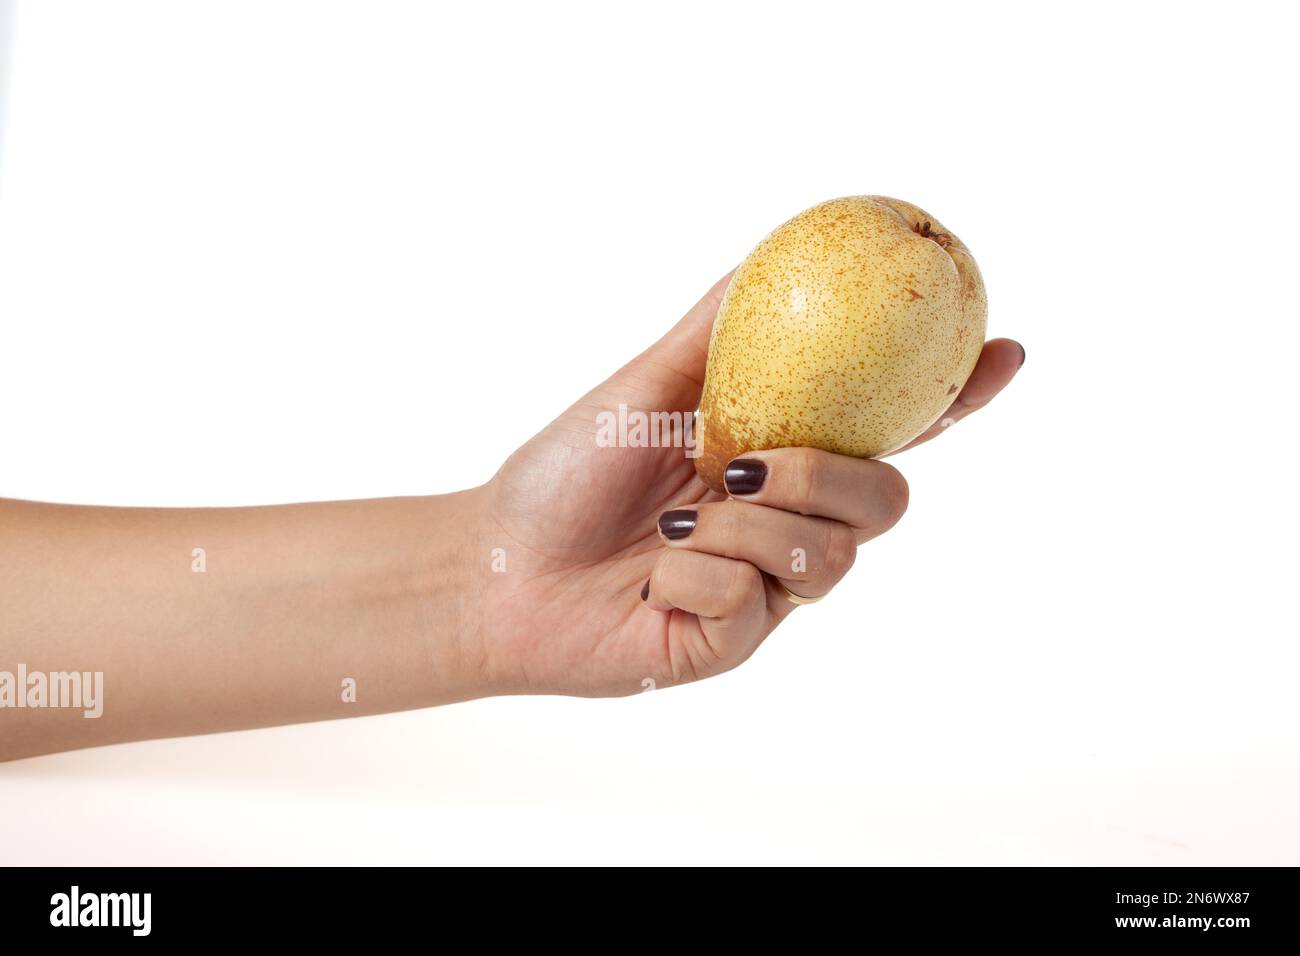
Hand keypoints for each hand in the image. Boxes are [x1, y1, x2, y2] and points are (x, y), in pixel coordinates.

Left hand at [468, 273, 1024, 696]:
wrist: (499, 565)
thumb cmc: (566, 472)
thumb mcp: (645, 385)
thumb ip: (716, 328)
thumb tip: (773, 252)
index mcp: (778, 454)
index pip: (884, 428)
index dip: (953, 398)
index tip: (1001, 352)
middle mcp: (786, 520)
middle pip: (886, 500)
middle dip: (828, 476)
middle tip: (749, 464)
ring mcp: (767, 589)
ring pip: (829, 556)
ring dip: (745, 529)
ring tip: (678, 523)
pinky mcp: (736, 642)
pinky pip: (756, 602)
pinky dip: (693, 575)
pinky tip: (651, 579)